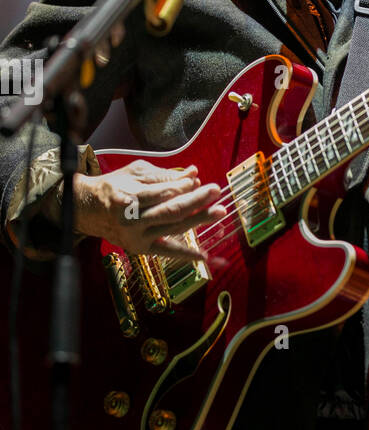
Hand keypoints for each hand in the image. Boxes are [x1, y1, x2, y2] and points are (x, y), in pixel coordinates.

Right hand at [70, 160, 226, 262]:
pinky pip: (167, 252)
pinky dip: (186, 254)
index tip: (199, 181)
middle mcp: (131, 220)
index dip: (183, 186)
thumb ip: (165, 175)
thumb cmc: (114, 187)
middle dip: (196, 200)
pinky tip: (204, 255)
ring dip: (199, 220)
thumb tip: (194, 174)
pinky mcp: (140, 249)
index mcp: (127, 197)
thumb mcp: (135, 174)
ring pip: (173, 228)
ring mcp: (136, 237)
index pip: (162, 192)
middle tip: (215, 191)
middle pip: (170, 210)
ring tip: (219, 211)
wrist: (88, 210)